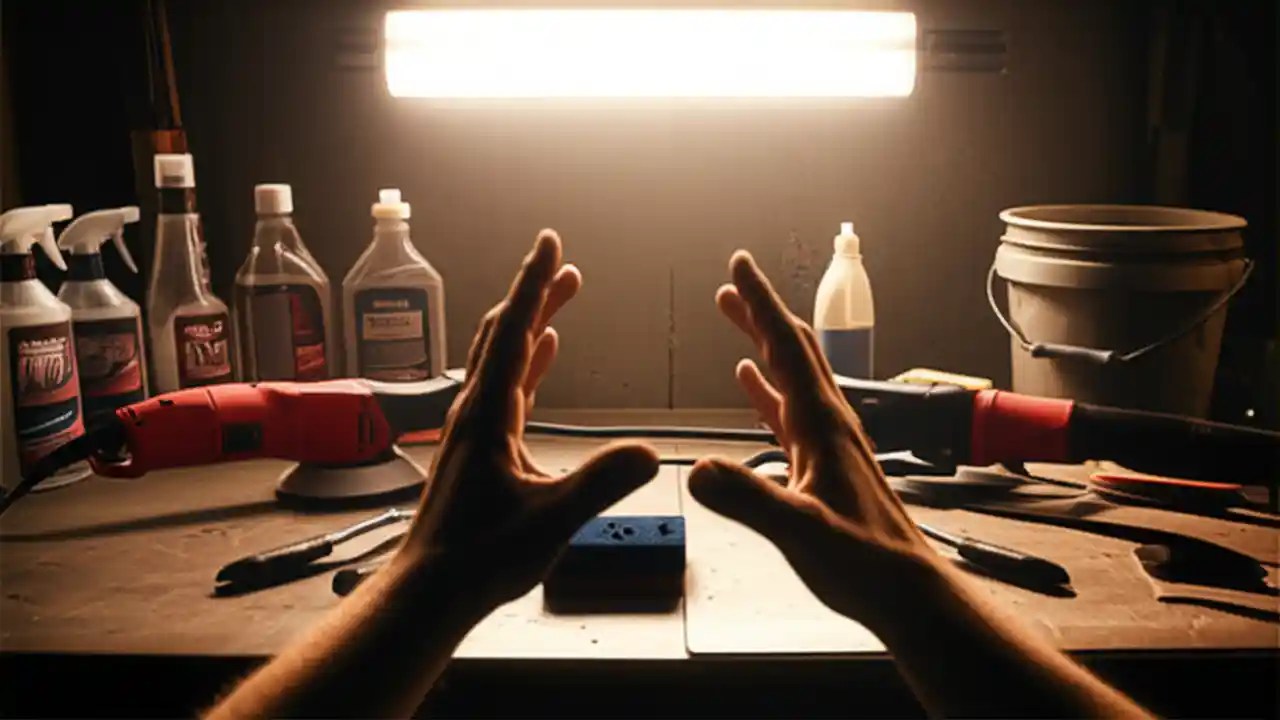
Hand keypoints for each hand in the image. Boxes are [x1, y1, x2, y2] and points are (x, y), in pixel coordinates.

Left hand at [400, 230, 659, 608]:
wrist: (430, 591)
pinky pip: (505, 387)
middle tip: (566, 265)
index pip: (515, 331)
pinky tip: (544, 358)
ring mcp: (473, 428)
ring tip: (560, 301)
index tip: (550, 242)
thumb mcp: (552, 520)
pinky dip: (528, 362)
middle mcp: (475, 410)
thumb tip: (649, 452)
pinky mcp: (477, 448)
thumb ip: (602, 483)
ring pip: (503, 359)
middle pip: (505, 334)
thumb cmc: (479, 558)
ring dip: (532, 324)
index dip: (535, 284)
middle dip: (536, 294)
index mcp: (488, 414)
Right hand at [688, 251, 944, 631]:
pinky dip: (765, 390)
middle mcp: (828, 423)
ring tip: (736, 318)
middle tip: (731, 283)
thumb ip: (751, 500)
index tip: (740, 264)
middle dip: (760, 312)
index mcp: (823, 425)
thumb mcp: (801, 531)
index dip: (760, 303)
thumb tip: (699, 471)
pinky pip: (788, 413)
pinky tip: (749, 385)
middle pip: (793, 350)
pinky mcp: (822, 465)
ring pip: (791, 376)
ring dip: (761, 343)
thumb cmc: (866, 563)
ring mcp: (827, 442)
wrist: (906, 590)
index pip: (787, 348)